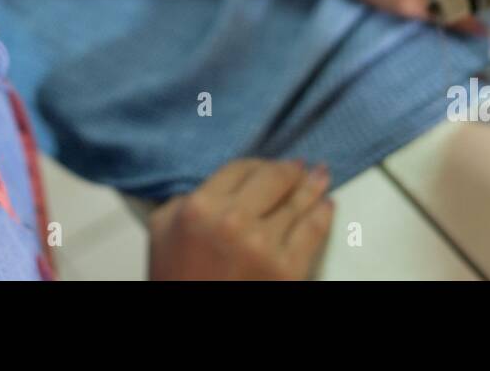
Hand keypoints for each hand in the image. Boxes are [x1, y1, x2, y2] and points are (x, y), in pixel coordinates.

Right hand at [148, 159, 333, 279]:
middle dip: (290, 170)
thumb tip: (219, 186)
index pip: (240, 168)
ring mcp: (263, 246)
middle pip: (274, 178)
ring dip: (313, 186)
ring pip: (298, 202)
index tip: (268, 164)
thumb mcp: (163, 230)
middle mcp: (233, 221)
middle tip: (300, 166)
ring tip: (321, 176)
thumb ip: (185, 199)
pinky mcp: (287, 270)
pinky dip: (323, 214)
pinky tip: (326, 205)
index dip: (258, 164)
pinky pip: (313, 232)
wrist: (192, 324)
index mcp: (201, 207)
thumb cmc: (175, 279)